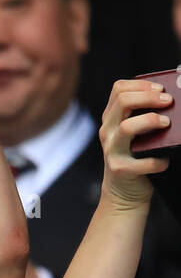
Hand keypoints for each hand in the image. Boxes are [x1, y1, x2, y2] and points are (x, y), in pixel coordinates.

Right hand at [99, 78, 171, 207]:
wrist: (123, 193)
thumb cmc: (135, 157)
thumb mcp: (133, 133)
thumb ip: (142, 115)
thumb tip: (170, 100)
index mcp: (111, 119)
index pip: (118, 89)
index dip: (141, 85)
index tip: (160, 89)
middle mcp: (107, 132)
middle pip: (123, 101)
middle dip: (149, 97)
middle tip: (168, 101)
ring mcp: (112, 150)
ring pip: (127, 127)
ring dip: (150, 120)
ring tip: (167, 123)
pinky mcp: (120, 169)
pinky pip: (142, 161)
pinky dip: (158, 160)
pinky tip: (165, 161)